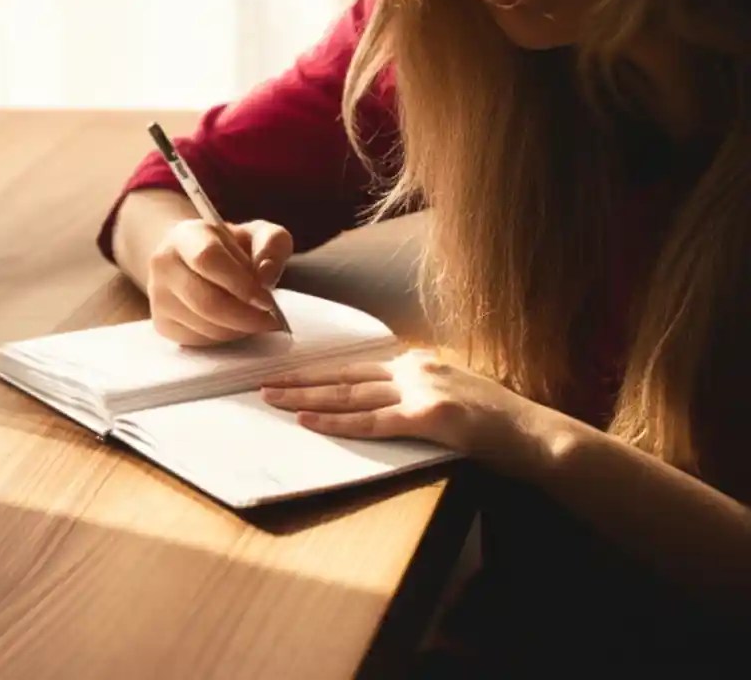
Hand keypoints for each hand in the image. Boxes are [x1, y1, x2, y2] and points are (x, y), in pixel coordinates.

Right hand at [148, 219, 292, 345]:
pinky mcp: (162, 323)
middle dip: (245, 317)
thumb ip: (272, 244)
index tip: (267, 300)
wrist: (192, 260)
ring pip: (205, 326)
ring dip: (239, 329)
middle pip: (206, 301)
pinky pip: (199, 341)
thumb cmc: (229, 249)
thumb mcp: (257, 234)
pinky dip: (225, 338)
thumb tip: (265, 276)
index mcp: (185, 235)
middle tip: (270, 320)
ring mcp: (158, 297)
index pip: (208, 260)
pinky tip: (234, 324)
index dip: (241, 284)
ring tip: (254, 319)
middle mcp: (164, 265)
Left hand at [260, 349, 551, 462]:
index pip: (357, 367)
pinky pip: (373, 422)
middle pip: (344, 376)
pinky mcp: (430, 418)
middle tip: (261, 384)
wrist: (537, 435)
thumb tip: (385, 402)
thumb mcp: (452, 397)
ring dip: (306, 397)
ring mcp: (422, 391)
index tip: (286, 374)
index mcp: (418, 363)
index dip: (318, 373)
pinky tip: (309, 420)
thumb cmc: (498, 424)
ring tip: (271, 399)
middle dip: (299, 381)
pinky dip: (337, 422)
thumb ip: (417, 395)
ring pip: (350, 394)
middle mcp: (415, 369)